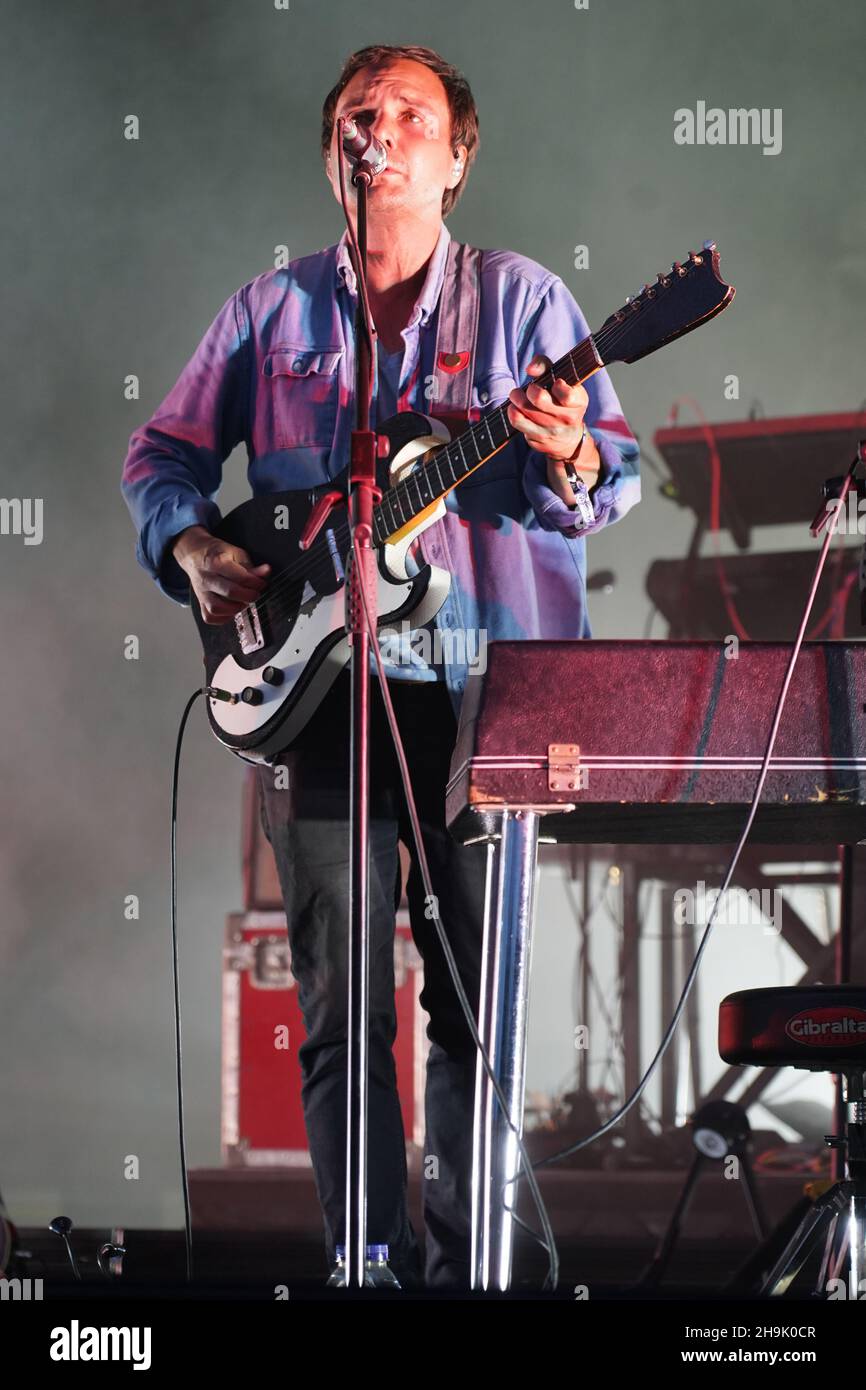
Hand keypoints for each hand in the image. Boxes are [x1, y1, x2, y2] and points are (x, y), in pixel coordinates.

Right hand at [172, 525, 270, 624]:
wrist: (194, 554)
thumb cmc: (216, 553)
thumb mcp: (236, 553)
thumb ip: (251, 566)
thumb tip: (266, 571)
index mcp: (216, 562)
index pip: (240, 577)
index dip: (256, 582)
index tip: (261, 583)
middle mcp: (207, 578)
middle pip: (230, 592)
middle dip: (249, 595)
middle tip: (255, 593)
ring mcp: (201, 592)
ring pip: (216, 608)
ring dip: (235, 609)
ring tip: (243, 602)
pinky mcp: (200, 602)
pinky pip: (209, 617)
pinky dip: (223, 618)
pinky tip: (231, 610)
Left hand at [507, 356, 599, 502]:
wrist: (568, 439)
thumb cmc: (562, 401)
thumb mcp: (563, 381)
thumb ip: (546, 366)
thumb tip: (530, 369)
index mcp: (578, 402)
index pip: (566, 394)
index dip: (557, 385)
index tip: (555, 383)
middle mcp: (567, 419)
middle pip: (539, 398)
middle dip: (530, 389)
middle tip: (529, 388)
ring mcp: (551, 432)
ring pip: (524, 410)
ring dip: (516, 398)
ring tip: (517, 395)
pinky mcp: (537, 440)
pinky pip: (517, 422)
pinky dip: (512, 411)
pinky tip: (516, 408)